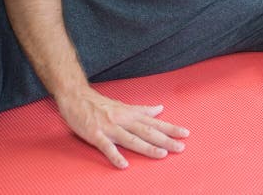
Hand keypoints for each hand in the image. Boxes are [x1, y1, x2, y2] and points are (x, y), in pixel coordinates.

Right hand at [56, 87, 189, 168]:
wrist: (76, 97)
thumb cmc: (100, 104)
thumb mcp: (124, 105)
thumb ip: (142, 110)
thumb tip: (160, 108)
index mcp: (131, 114)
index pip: (154, 122)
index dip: (170, 128)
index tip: (186, 133)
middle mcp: (124, 120)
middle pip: (148, 131)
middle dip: (165, 139)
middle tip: (181, 147)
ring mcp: (110, 127)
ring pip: (132, 139)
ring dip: (148, 147)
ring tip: (162, 154)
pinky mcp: (95, 135)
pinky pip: (106, 147)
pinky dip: (115, 156)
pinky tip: (124, 165)